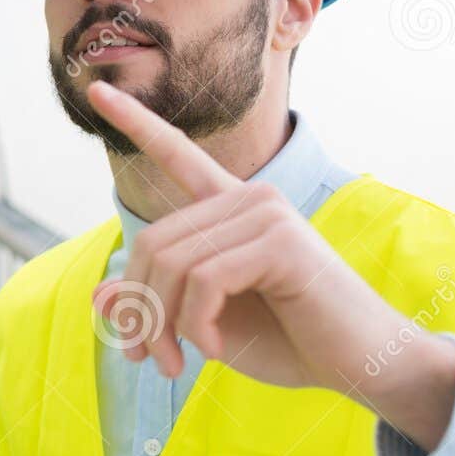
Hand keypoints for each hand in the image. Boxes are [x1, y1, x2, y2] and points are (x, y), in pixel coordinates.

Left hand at [85, 80, 454, 448]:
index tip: (96, 90)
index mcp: (229, 207)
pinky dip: (196, 325)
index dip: (136, 122)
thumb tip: (99, 294)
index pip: (177, 153)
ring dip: (164, 326)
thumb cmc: (285, 339)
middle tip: (149, 360)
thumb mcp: (202, 323)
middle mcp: (248, 197)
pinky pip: (203, 281)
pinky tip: (215, 349)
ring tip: (177, 365)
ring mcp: (267, 213)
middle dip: (140, 310)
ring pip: (172, 264)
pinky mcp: (281, 241)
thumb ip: (153, 304)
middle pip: (151, 242)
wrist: (358, 365)